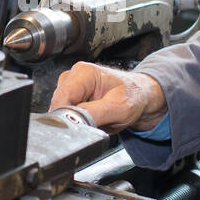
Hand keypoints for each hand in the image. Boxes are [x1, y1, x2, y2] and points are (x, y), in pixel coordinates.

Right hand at [49, 62, 167, 132]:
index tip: (81, 127)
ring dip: (77, 120)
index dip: (67, 117)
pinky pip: (67, 114)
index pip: (61, 99)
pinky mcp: (71, 96)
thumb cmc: (133, 97)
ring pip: (62, 112)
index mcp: (84, 72)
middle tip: (96, 123)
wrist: (140, 98)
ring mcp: (70, 86)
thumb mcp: (118, 109)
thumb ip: (93, 114)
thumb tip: (72, 120)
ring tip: (97, 118)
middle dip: (74, 119)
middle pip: (59, 106)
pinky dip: (79, 120)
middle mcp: (73, 76)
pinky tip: (93, 117)